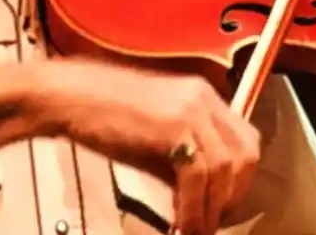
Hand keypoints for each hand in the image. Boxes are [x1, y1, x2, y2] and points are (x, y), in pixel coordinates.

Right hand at [36, 57, 259, 234]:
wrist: (69, 96)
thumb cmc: (102, 113)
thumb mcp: (153, 135)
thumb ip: (181, 160)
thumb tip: (198, 197)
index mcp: (202, 95)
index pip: (244, 139)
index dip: (240, 179)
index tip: (224, 205)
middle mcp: (203, 98)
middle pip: (245, 153)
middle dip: (234, 195)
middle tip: (215, 220)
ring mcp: (190, 110)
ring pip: (224, 168)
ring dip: (213, 208)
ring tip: (196, 229)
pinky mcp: (172, 126)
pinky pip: (197, 176)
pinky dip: (194, 207)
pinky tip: (182, 223)